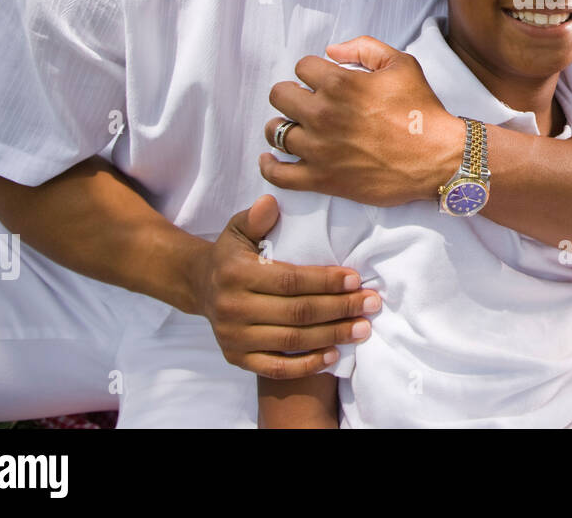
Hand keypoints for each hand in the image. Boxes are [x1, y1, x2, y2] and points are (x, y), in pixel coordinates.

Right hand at [190, 196, 380, 377]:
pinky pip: (276, 369)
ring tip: (362, 328)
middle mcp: (233, 308)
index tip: (356, 279)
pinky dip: (307, 365)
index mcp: (236, 274)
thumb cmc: (231, 255)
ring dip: (332, 335)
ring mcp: (233, 337)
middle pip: (297, 313)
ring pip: (292, 341)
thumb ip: (256, 218)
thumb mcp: (237, 230)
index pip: (290, 280)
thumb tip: (270, 203)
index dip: (325, 281)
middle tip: (371, 304)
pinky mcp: (236, 359)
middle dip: (339, 309)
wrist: (200, 287)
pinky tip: (334, 354)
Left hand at [260, 35, 464, 204]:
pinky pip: (279, 174)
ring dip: (283, 125)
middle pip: (279, 95)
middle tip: (308, 102)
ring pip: (275, 130)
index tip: (323, 81)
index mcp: (339, 84)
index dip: (313, 71)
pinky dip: (270, 165)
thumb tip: (332, 51)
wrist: (437, 157)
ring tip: (296, 127)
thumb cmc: (422, 110)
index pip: (301, 67)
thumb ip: (364, 48)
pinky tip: (271, 157)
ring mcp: (318, 148)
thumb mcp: (402, 64)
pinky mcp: (321, 178)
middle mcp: (322, 114)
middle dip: (293, 93)